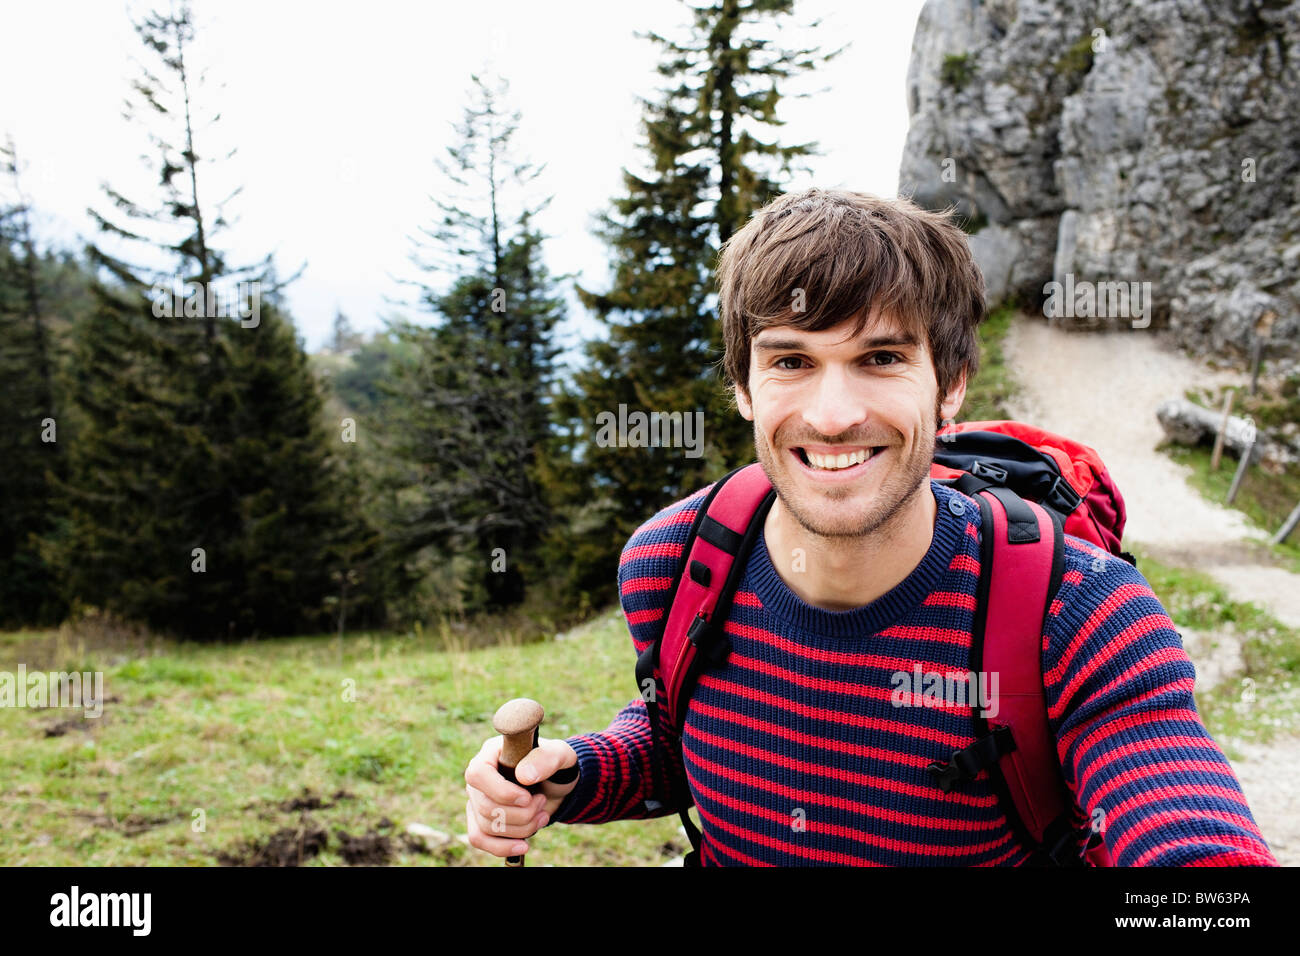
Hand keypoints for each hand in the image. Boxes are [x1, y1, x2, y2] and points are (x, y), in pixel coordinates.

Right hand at [464, 734, 578, 858]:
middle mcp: (479, 778)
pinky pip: (480, 839)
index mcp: (491, 754)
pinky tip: (523, 846)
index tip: (527, 798)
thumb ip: (546, 759)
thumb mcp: (559, 754)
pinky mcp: (481, 819)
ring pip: (487, 826)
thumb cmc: (553, 763)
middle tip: (541, 802)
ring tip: (542, 816)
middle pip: (486, 806)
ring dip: (521, 828)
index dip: (501, 792)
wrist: (554, 783)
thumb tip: (524, 776)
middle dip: (521, 814)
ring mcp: (477, 799)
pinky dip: (502, 847)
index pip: (478, 774)